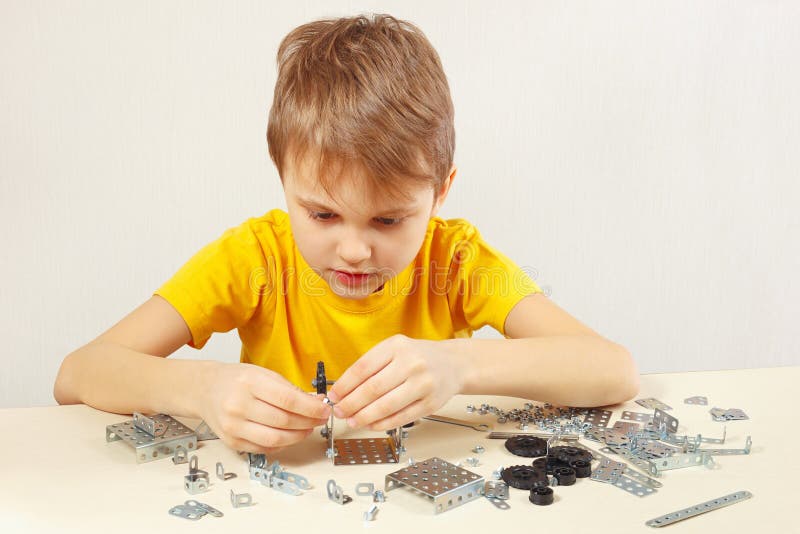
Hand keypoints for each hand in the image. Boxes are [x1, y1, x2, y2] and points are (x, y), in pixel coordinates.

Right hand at [198, 362, 329, 452]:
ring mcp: (234, 426)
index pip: (288, 399)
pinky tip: (289, 436)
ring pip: (275, 440)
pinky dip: (281, 445)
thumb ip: (289, 389)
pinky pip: (264, 449)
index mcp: (249, 383)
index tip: (325, 409)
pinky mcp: (232, 442)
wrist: (204, 390)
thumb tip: (316, 403)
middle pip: (283, 421)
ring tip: (307, 429)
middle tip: (319, 419)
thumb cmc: (236, 380)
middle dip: (308, 422)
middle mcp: (239, 405)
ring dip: (297, 437)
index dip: (311, 408)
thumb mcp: (263, 374)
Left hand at [327, 335, 464, 430]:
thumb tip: (343, 391)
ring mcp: (423, 384)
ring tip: (352, 421)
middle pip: (372, 389)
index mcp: (397, 346)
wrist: (453, 364)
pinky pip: (401, 418)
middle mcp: (411, 363)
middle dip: (351, 404)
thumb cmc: (418, 357)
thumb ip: (371, 366)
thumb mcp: (395, 350)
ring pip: (386, 406)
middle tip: (339, 412)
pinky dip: (382, 424)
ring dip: (364, 417)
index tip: (333, 396)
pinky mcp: (430, 404)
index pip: (363, 367)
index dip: (344, 385)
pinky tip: (371, 424)